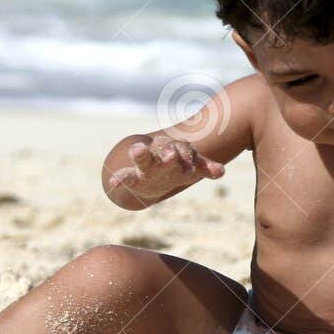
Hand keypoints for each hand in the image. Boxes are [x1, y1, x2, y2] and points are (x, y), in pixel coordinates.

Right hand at [107, 135, 224, 202]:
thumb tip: (221, 171)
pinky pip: (125, 176)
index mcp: (175, 150)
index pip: (183, 151)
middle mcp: (159, 154)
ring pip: (144, 158)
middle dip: (168, 153)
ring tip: (136, 149)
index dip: (188, 159)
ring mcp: (145, 165)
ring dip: (140, 154)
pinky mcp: (133, 177)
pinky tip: (112, 184)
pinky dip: (119, 179)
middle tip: (172, 156)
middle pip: (164, 149)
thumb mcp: (191, 167)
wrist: (153, 173)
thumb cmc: (176, 168)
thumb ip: (206, 167)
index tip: (192, 171)